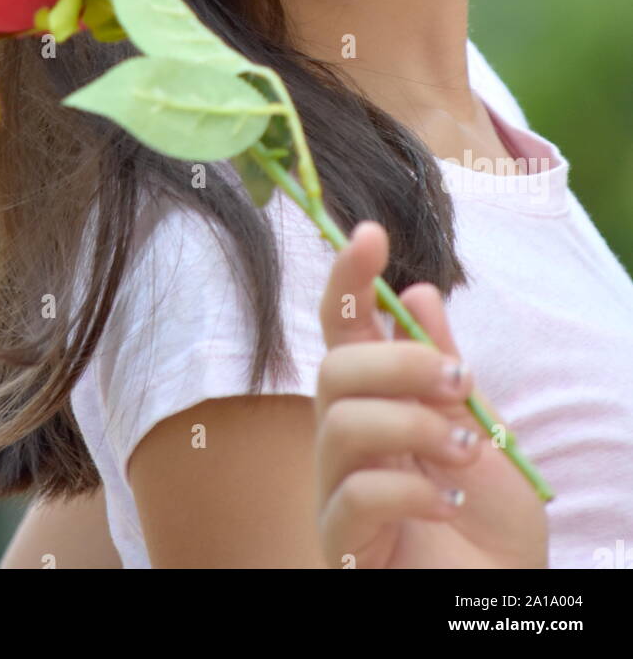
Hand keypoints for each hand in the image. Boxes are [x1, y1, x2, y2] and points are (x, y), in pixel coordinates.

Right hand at [314, 221, 547, 568]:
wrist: (498, 600)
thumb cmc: (489, 526)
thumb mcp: (480, 431)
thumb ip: (444, 368)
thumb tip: (419, 294)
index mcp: (379, 405)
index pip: (346, 329)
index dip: (349, 280)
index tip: (371, 234)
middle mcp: (347, 442)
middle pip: (335, 367)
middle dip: (400, 361)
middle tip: (459, 382)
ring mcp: (337, 491)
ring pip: (340, 421)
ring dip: (413, 424)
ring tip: (463, 451)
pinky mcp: (342, 543)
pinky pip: (355, 492)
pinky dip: (412, 489)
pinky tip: (449, 505)